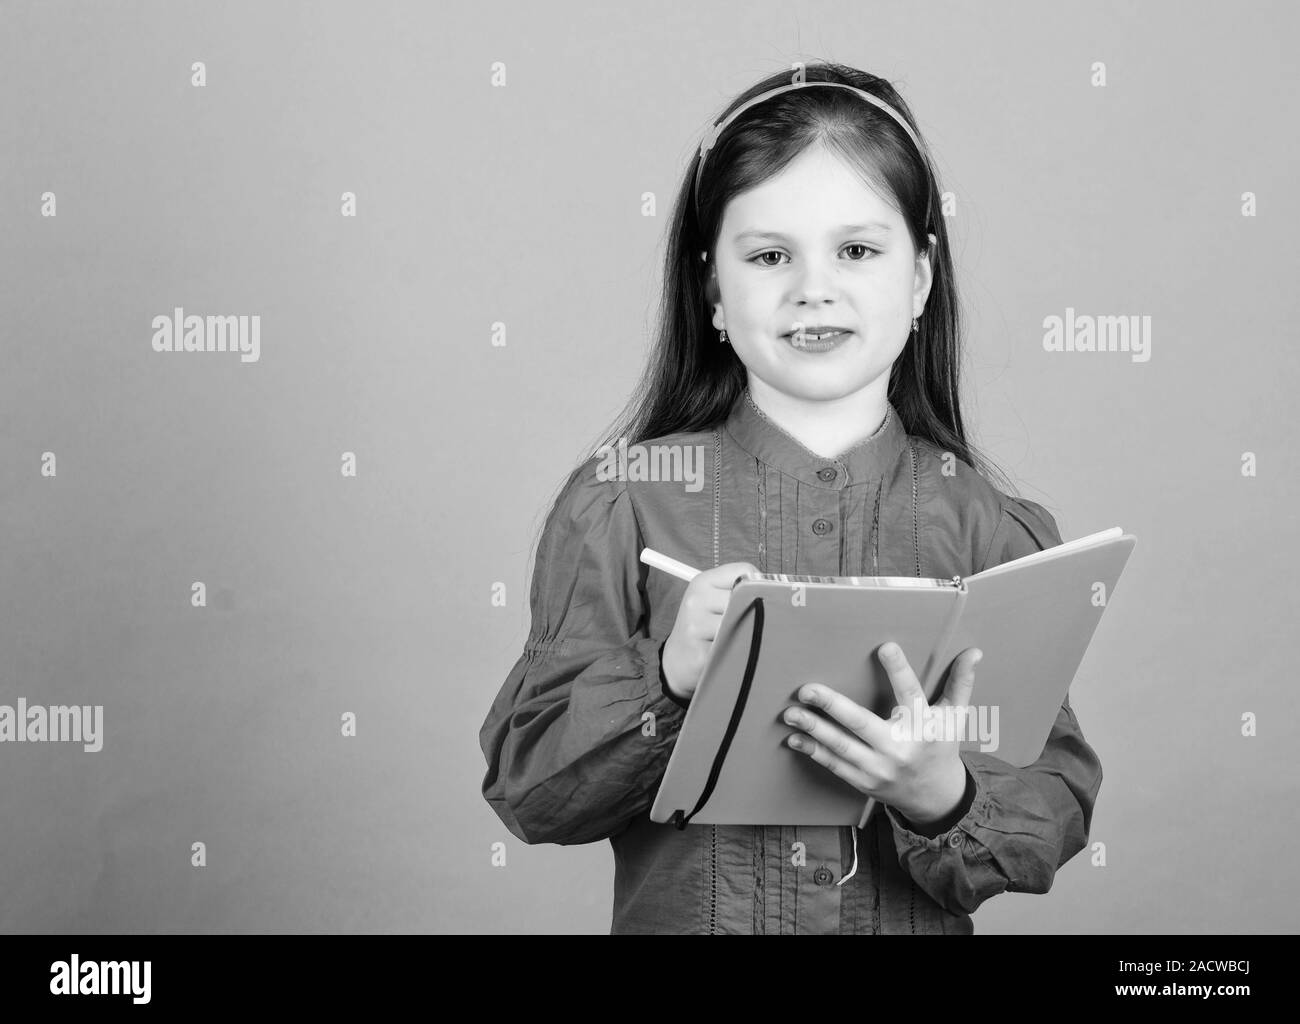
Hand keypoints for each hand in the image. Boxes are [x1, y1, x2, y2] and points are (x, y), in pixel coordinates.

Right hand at [661, 561, 759, 700]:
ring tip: (741, 640)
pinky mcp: (700, 653)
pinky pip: (735, 649)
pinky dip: (740, 654)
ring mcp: (696, 626)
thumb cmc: (702, 628)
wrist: (676, 661)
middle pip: (746, 598)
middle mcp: (696, 600)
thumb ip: (737, 591)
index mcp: (702, 582)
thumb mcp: (711, 600)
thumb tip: (776, 594)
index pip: (744, 571)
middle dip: (757, 613)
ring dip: (749, 636)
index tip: (759, 599)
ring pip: (743, 625)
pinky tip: (731, 654)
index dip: (758, 585)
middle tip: (757, 624)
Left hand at [781, 643, 982, 825]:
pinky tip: (795, 737)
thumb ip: (961, 683)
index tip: (885, 647)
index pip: (910, 693)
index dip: (898, 670)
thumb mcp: (955, 716)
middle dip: (831, 706)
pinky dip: (813, 751)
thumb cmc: (941, 747)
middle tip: (806, 689)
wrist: (936, 798)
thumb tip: (974, 652)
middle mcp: (900, 748)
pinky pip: (835, 765)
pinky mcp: (864, 782)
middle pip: (861, 723)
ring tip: (790, 713)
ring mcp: (880, 768)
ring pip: (841, 746)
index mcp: (923, 726)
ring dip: (813, 729)